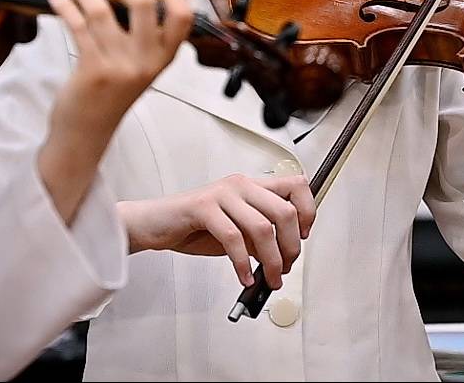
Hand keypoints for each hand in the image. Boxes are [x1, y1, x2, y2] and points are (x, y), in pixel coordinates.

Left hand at [46, 0, 193, 143]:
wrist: (88, 130)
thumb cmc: (112, 94)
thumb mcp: (143, 66)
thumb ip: (150, 35)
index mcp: (163, 57)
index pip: (183, 16)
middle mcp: (146, 61)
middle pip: (144, 3)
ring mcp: (119, 65)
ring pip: (102, 11)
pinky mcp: (92, 69)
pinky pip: (77, 25)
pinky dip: (64, 6)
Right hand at [117, 173, 315, 289]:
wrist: (155, 224)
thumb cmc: (194, 226)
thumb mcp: (236, 231)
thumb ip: (259, 238)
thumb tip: (283, 256)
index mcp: (252, 186)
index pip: (296, 185)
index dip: (308, 211)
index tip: (303, 236)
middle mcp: (240, 185)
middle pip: (285, 210)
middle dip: (291, 246)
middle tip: (285, 267)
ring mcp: (222, 194)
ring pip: (262, 227)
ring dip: (271, 261)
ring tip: (268, 278)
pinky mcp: (203, 208)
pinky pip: (233, 238)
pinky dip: (242, 263)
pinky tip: (244, 276)